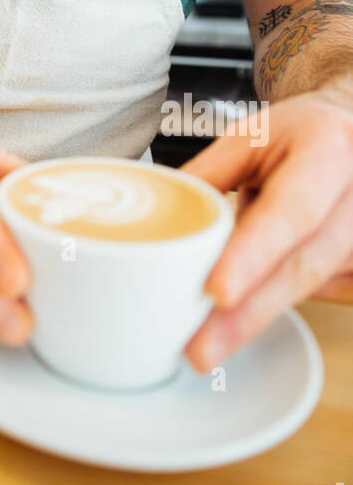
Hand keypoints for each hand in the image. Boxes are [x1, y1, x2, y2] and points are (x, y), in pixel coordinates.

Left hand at [180, 86, 352, 371]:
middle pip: (303, 267)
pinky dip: (282, 303)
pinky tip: (251, 308)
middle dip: (248, 314)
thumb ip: (209, 175)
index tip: (217, 291)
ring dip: (257, 316)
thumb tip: (157, 217)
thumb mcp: (253, 137)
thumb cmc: (303, 136)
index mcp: (328, 152)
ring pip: (313, 288)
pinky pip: (326, 296)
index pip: (291, 212)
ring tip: (207, 340)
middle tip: (200, 349)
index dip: (254, 254)